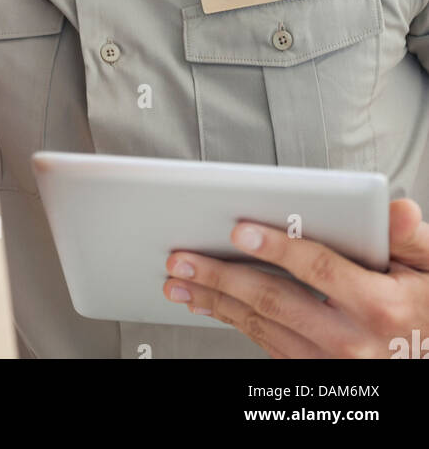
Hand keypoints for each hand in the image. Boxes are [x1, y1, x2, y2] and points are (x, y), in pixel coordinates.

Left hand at [163, 198, 428, 357]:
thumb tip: (397, 209)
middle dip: (221, 276)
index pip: (318, 269)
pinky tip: (210, 304)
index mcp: (379, 306)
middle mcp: (351, 341)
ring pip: (261, 328)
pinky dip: (233, 322)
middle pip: (274, 301)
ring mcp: (330, 364)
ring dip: (215, 301)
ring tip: (179, 281)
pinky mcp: (316, 374)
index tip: (240, 230)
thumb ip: (411, 237)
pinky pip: (266, 345)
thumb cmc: (425, 305)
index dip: (277, 247)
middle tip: (182, 258)